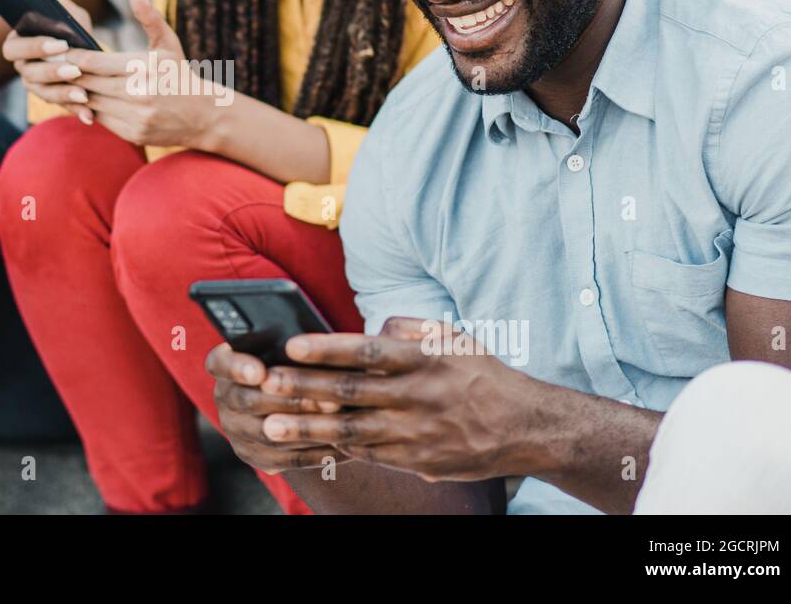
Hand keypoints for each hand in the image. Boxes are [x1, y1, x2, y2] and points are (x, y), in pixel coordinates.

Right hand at [2, 0, 97, 123]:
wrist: (88, 50)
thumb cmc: (74, 28)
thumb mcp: (70, 13)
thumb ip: (61, 5)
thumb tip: (56, 2)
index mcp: (18, 43)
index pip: (13, 48)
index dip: (35, 47)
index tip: (60, 44)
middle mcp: (23, 67)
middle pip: (29, 74)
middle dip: (52, 72)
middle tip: (75, 70)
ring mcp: (36, 86)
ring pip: (44, 93)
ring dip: (63, 94)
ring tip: (83, 94)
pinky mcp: (54, 100)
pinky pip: (62, 107)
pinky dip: (76, 111)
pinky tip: (89, 115)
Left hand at [60, 0, 221, 146]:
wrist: (203, 116)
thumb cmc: (179, 73)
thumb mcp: (167, 41)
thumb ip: (147, 13)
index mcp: (145, 67)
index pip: (96, 62)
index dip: (72, 56)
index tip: (56, 49)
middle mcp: (139, 93)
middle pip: (88, 82)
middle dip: (66, 72)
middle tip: (44, 64)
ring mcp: (135, 116)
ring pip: (90, 101)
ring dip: (72, 92)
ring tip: (55, 80)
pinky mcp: (132, 133)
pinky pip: (99, 119)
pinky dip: (87, 108)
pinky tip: (76, 98)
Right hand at [205, 342, 349, 474]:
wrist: (294, 399)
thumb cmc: (295, 360)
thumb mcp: (289, 349)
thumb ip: (294, 349)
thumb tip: (314, 348)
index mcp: (225, 363)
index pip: (220, 364)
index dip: (237, 369)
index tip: (260, 372)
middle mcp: (224, 397)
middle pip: (248, 401)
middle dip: (291, 400)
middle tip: (328, 398)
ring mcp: (235, 429)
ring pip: (268, 434)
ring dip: (306, 427)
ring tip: (340, 418)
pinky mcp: (253, 454)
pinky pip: (283, 458)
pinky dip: (314, 452)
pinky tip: (342, 443)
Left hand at [255, 317, 533, 481]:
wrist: (524, 427)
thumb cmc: (480, 374)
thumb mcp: (452, 337)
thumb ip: (408, 329)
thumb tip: (373, 329)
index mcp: (424, 359)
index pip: (367, 351)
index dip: (327, 348)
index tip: (292, 345)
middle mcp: (417, 396)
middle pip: (352, 392)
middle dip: (305, 389)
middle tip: (266, 386)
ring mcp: (416, 432)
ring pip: (352, 430)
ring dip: (308, 427)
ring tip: (271, 426)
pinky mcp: (416, 460)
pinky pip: (369, 453)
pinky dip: (336, 447)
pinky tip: (306, 442)